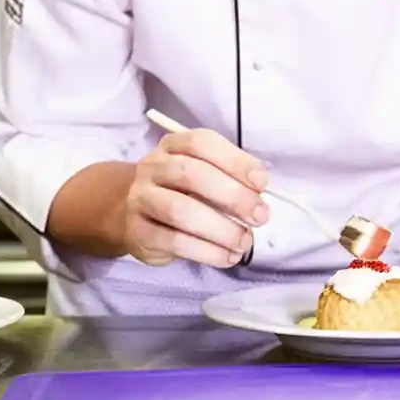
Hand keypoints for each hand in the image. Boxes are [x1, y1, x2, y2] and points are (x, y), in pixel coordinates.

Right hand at [122, 128, 268, 267]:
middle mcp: (153, 167)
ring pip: (180, 211)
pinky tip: (227, 257)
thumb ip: (230, 178)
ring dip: (221, 229)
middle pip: (192, 174)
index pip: (202, 143)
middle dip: (233, 196)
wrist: (136, 216)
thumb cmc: (182, 192)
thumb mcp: (205, 176)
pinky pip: (174, 242)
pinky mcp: (138, 232)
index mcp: (174, 146)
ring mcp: (141, 198)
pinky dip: (207, 252)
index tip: (262, 182)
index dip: (235, 161)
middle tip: (260, 216)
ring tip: (244, 241)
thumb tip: (259, 194)